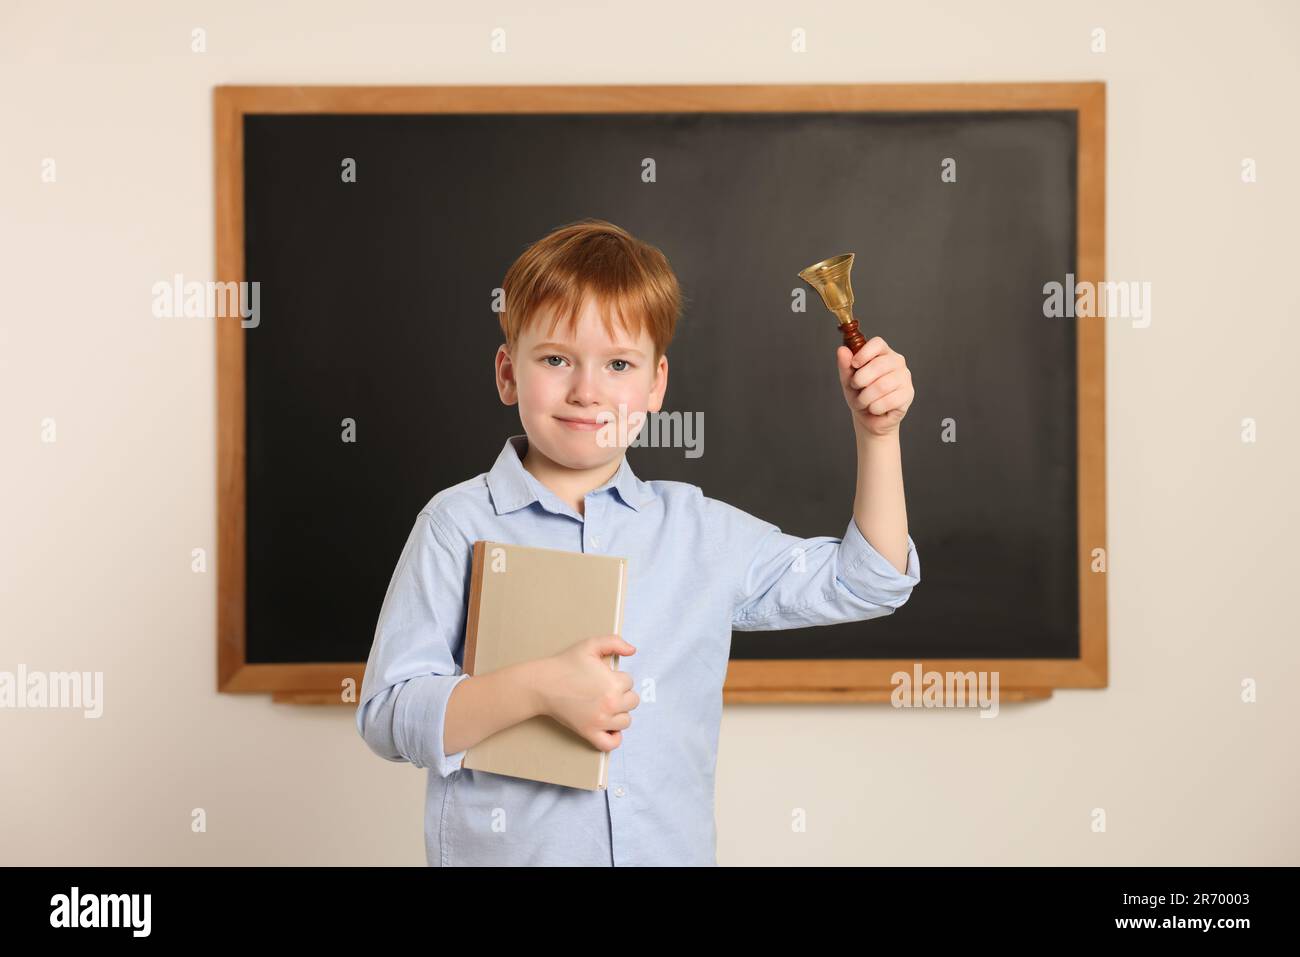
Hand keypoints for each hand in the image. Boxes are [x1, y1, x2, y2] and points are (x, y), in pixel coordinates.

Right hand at [536, 635, 638, 751]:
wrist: (543, 684)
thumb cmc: (566, 664)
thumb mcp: (590, 645)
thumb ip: (615, 642)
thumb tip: (633, 650)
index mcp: (613, 683)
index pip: (630, 682)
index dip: (618, 677)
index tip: (605, 677)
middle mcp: (610, 704)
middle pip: (633, 702)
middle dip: (622, 694)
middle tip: (605, 690)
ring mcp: (600, 721)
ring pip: (626, 721)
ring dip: (619, 713)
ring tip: (605, 705)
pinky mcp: (589, 732)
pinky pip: (612, 743)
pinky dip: (614, 737)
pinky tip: (608, 727)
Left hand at [836, 336, 913, 436]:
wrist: (869, 417)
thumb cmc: (860, 394)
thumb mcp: (848, 379)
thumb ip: (845, 365)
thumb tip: (842, 350)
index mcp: (883, 352)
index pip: (877, 343)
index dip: (864, 353)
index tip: (854, 364)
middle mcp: (897, 362)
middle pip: (878, 365)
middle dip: (860, 380)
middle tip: (855, 388)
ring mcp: (905, 377)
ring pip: (882, 386)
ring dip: (865, 398)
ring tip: (862, 402)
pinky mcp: (908, 394)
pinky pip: (888, 401)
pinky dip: (874, 407)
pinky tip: (874, 408)